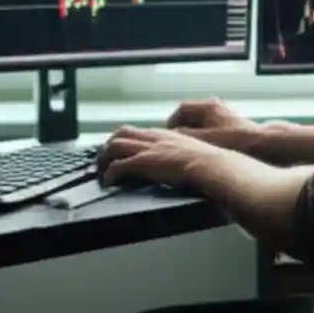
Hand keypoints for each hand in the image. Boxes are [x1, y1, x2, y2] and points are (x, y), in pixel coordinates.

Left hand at [96, 125, 227, 187]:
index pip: (134, 131)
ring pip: (114, 146)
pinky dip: (110, 173)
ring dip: (104, 159)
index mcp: (163, 134)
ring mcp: (147, 148)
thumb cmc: (207, 161)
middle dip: (107, 147)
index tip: (116, 151)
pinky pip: (120, 165)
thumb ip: (178, 152)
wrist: (211, 164)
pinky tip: (109, 181)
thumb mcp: (190, 150)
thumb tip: (176, 161)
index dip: (121, 140)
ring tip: (102, 172)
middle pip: (120, 134)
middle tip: (103, 161)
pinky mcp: (144, 161)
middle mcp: (152, 137)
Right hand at [166, 97, 260, 153]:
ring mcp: (223, 114)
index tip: (168, 134)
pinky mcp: (230, 124)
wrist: (263, 144)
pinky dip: (203, 135)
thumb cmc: (235, 140)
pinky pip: (209, 127)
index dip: (172, 122)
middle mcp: (215, 106)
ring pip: (200, 121)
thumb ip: (187, 136)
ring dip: (192, 132)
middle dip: (181, 127)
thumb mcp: (206, 139)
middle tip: (176, 141)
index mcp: (207, 106)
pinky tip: (204, 148)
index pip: (182, 109)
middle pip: (191, 114)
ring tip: (188, 146)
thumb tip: (173, 135)